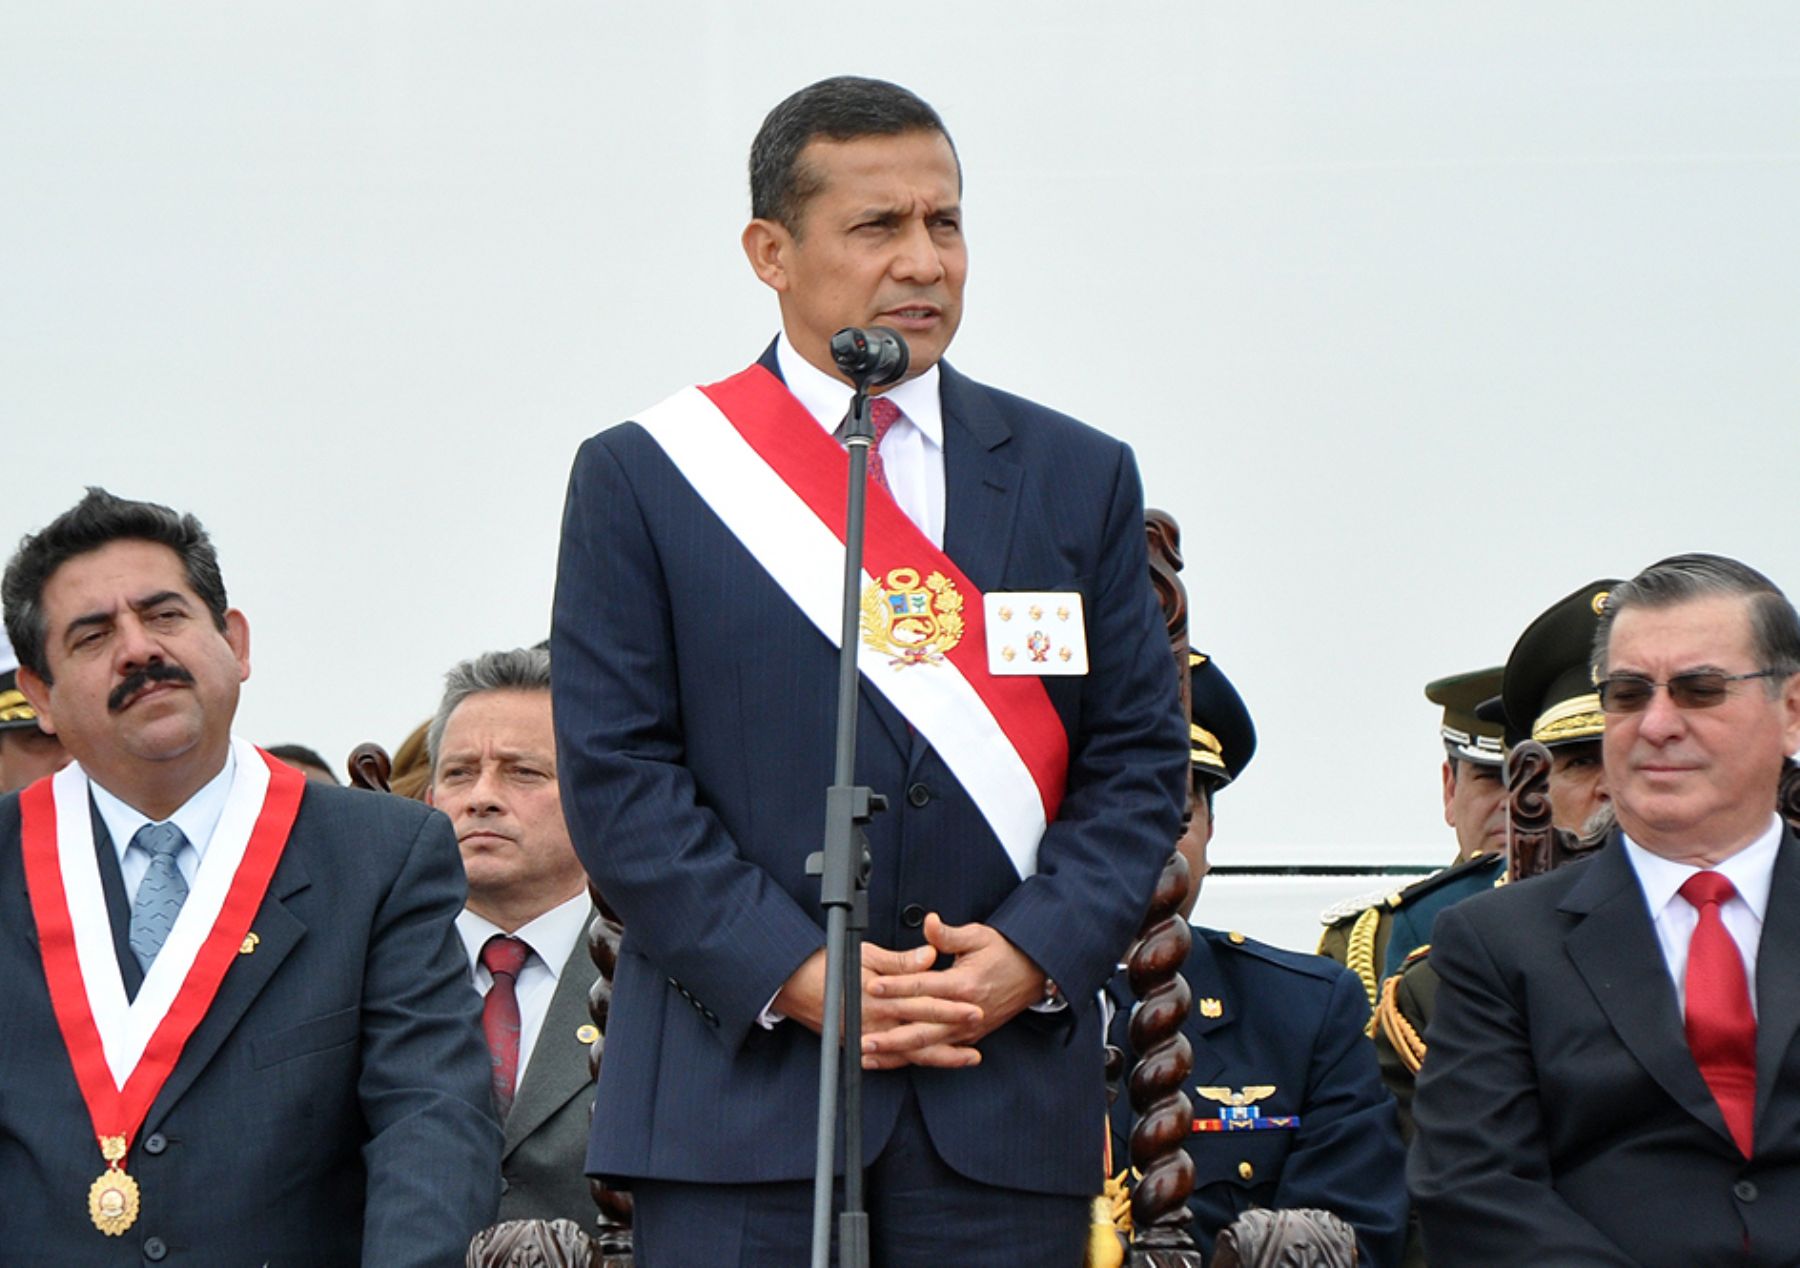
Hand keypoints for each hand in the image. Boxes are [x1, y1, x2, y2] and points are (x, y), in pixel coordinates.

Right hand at [772, 942, 981, 1041]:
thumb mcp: (865, 954)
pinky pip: (888, 1060)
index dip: (952, 1008)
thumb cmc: (827, 964)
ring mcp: (866, 1037)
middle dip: (953, 1037)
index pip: (924, 1004)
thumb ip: (900, 961)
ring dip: (939, 1057)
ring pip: (909, 1053)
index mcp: (880, 997)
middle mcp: (875, 1022)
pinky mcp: (856, 1045)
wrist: (791, 984)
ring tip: (965, 1058)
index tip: (975, 1008)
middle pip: (922, 1034)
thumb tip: (930, 957)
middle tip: (979, 1039)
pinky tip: (927, 1062)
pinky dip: (910, 1062)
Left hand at [859, 913, 1047, 1069]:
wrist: (1032, 974)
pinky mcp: (969, 1038)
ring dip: (897, 1052)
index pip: (923, 986)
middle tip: (862, 1037)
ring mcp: (967, 1029)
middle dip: (890, 1034)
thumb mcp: (978, 936)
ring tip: (870, 1055)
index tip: (871, 986)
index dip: (896, 986)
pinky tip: (893, 1061)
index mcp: (964, 984)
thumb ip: (948, 935)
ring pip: (927, 1046)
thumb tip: (929, 922)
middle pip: (921, 1027)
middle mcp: (965, 1012)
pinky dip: (915, 1059)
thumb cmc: (1003, 953)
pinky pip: (938, 1053)